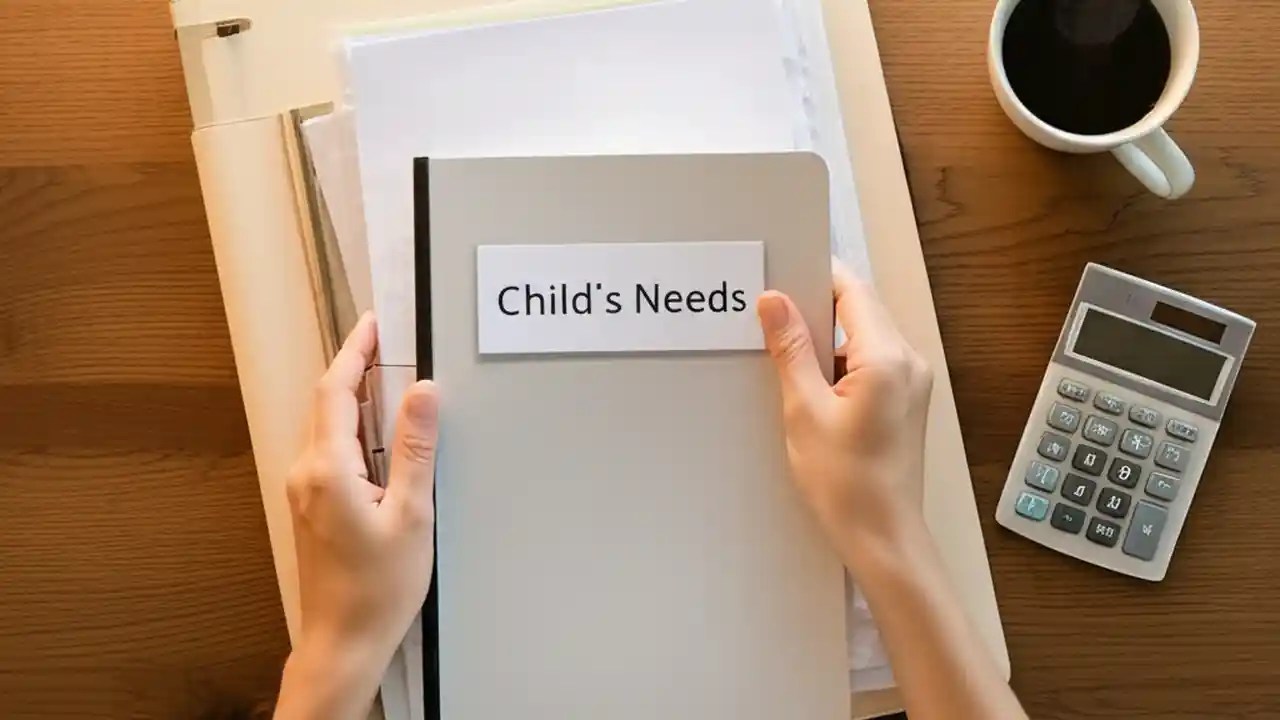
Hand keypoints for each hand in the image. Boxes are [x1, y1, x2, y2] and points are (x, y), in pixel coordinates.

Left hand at [276, 313, 438, 719]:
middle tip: (390, 346)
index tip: (375, 324)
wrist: (343, 641)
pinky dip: (353, 431)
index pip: (336, 391)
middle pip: (327, 404)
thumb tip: (423, 392)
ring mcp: (303, 491)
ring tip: (391, 384)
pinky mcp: (310, 507)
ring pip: (327, 428)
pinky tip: (381, 439)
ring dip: (355, 401)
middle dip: (356, 370)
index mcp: (327, 469)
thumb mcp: (412, 513)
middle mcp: (306, 474)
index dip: (355, 352)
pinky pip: (329, 452)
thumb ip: (416, 448)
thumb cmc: (379, 587)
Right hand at [756, 259, 932, 566]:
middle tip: (772, 319)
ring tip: (786, 358)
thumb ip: (791, 350)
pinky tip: (811, 385)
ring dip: (826, 339)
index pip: (851, 290)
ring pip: (864, 335)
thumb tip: (774, 301)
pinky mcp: (906, 399)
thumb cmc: (845, 483)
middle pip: (860, 309)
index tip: (779, 279)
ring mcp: (912, 381)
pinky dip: (841, 363)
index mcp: (887, 358)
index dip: (815, 278)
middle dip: (815, 309)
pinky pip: (872, 361)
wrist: (883, 537)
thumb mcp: (805, 411)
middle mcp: (909, 361)